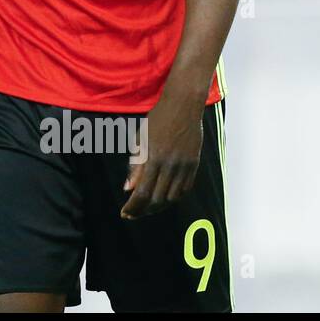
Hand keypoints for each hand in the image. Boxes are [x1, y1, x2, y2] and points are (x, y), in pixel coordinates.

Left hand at [120, 86, 203, 219]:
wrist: (183, 107)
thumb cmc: (157, 120)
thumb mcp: (140, 139)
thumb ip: (135, 166)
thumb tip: (128, 189)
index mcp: (153, 158)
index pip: (142, 192)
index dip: (133, 206)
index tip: (125, 212)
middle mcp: (170, 165)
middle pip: (157, 199)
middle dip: (143, 210)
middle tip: (133, 214)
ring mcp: (184, 166)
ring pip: (171, 198)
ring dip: (158, 206)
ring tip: (147, 208)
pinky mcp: (194, 165)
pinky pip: (184, 189)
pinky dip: (173, 198)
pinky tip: (163, 198)